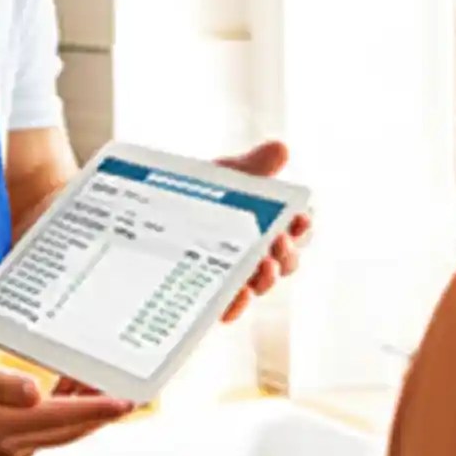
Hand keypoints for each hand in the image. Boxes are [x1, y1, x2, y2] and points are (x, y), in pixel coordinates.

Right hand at [0, 342, 132, 455]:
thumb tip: (35, 392)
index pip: (61, 418)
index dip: (97, 409)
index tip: (126, 400)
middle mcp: (6, 443)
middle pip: (68, 430)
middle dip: (100, 411)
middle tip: (131, 388)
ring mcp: (5, 445)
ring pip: (58, 431)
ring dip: (82, 410)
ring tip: (101, 378)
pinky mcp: (1, 440)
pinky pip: (44, 429)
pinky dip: (63, 411)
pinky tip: (69, 386)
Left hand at [215, 141, 311, 322]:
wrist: (153, 205)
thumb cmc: (198, 191)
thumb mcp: (225, 175)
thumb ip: (254, 167)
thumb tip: (281, 148)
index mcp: (270, 224)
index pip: (297, 230)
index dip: (302, 226)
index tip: (301, 217)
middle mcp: (259, 254)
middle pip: (286, 261)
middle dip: (287, 253)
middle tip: (279, 242)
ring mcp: (236, 276)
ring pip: (262, 284)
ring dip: (268, 278)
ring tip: (263, 266)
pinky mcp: (211, 297)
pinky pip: (229, 307)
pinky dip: (237, 304)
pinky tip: (238, 293)